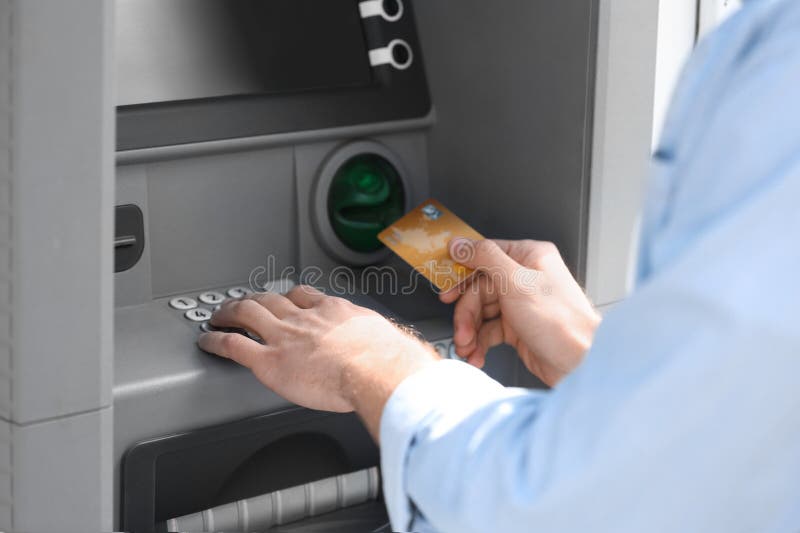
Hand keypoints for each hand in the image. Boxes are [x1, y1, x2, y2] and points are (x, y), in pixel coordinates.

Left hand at [198, 286, 438, 434]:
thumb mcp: (396, 344)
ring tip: (219, 313)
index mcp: (335, 312)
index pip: (306, 295)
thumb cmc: (391, 361)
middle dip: (254, 298)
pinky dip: (215, 339)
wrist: (378, 370)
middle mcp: (306, 317)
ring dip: (229, 311)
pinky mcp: (269, 360)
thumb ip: (394, 347)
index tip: (286, 297)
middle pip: (271, 298)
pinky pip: (234, 345)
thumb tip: (413, 358)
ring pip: (247, 313)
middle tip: (244, 300)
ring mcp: (285, 336)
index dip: (290, 296)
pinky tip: (206, 339)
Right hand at [440, 239, 600, 385]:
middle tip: (461, 330)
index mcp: (529, 258)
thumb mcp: (516, 282)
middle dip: (466, 313)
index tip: (447, 288)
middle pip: (478, 289)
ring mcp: (521, 304)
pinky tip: (477, 354)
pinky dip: (479, 343)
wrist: (579, 364)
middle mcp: (525, 278)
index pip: (485, 256)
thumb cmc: (561, 322)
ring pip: (481, 312)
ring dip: (470, 332)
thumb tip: (459, 243)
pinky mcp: (518, 328)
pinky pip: (488, 331)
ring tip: (468, 347)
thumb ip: (485, 258)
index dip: (462, 273)